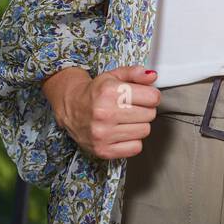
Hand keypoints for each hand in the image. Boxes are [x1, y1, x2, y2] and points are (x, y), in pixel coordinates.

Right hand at [45, 65, 161, 160]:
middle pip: (150, 115)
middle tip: (133, 108)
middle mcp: (105, 114)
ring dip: (139, 125)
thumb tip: (152, 76)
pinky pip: (135, 148)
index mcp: (110, 92)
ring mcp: (103, 134)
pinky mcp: (103, 150)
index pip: (152, 97)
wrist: (70, 107)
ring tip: (126, 119)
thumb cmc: (94, 92)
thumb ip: (134, 73)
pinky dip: (132, 141)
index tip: (145, 96)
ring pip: (144, 131)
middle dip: (145, 109)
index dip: (152, 96)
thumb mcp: (113, 76)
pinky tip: (122, 132)